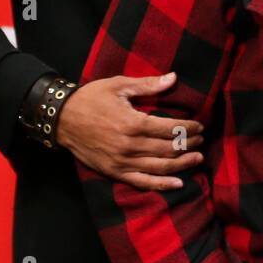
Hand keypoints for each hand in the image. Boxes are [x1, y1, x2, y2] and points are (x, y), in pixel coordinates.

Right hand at [57, 72, 204, 190]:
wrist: (61, 119)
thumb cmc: (91, 98)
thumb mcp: (119, 85)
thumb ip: (148, 85)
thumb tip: (173, 78)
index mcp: (133, 123)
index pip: (170, 129)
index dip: (189, 128)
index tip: (200, 126)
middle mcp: (129, 145)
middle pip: (168, 149)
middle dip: (189, 145)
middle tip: (201, 141)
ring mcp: (122, 162)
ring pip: (160, 167)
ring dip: (182, 164)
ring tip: (197, 159)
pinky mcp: (114, 172)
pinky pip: (142, 182)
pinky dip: (161, 185)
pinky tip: (178, 183)